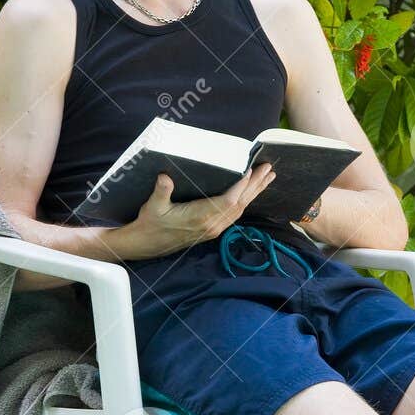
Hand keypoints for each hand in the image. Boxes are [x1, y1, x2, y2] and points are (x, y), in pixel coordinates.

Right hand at [117, 162, 277, 257]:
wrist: (147, 244)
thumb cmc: (150, 224)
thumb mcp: (152, 206)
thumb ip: (161, 191)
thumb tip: (164, 177)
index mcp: (199, 218)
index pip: (227, 201)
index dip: (241, 186)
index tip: (252, 171)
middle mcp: (211, 225)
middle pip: (240, 204)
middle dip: (255, 185)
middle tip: (268, 169)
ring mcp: (214, 228)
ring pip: (240, 209)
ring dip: (254, 193)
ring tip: (267, 178)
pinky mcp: (212, 229)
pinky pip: (235, 214)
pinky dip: (246, 201)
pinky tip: (251, 193)